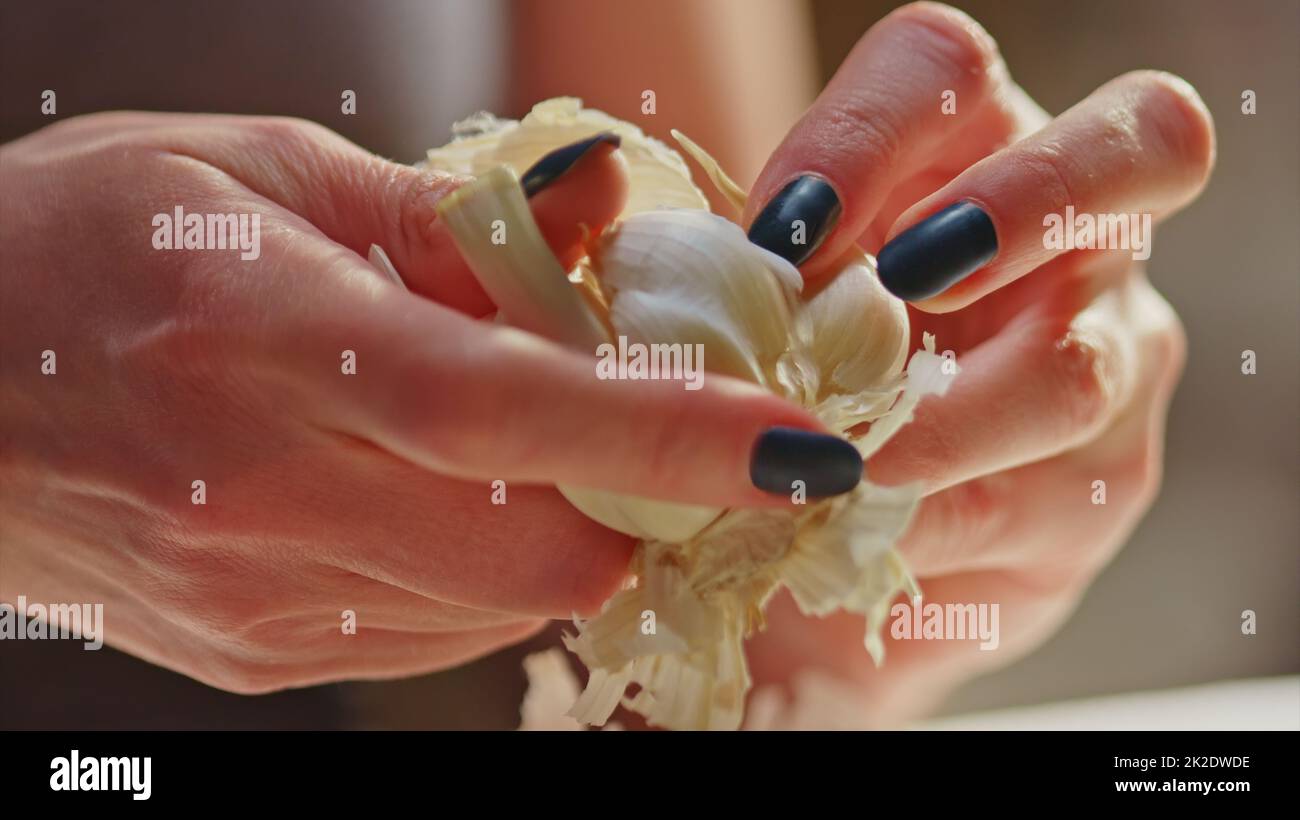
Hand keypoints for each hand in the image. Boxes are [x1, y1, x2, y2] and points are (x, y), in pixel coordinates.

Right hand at [0, 113, 828, 692]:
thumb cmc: (82, 246)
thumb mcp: (257, 173)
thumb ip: (447, 216)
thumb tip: (609, 215)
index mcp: (263, 336)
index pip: (506, 407)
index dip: (670, 433)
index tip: (799, 445)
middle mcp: (264, 493)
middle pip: (544, 543)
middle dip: (638, 494)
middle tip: (640, 414)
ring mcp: (262, 597)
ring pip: (507, 597)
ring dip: (562, 522)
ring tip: (508, 436)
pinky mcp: (263, 653)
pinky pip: (440, 624)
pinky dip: (486, 558)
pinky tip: (426, 486)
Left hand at [741, 2, 1211, 722]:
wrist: (852, 524)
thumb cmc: (797, 374)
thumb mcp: (765, 305)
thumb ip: (747, 278)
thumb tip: (670, 278)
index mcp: (970, 144)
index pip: (946, 70)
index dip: (864, 135)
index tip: (777, 235)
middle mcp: (1073, 229)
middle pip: (1144, 142)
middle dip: (1019, 205)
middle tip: (905, 282)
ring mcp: (1114, 352)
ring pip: (1076, 367)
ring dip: (937, 424)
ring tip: (833, 469)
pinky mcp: (1104, 483)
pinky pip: (1030, 503)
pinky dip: (923, 524)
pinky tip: (853, 539)